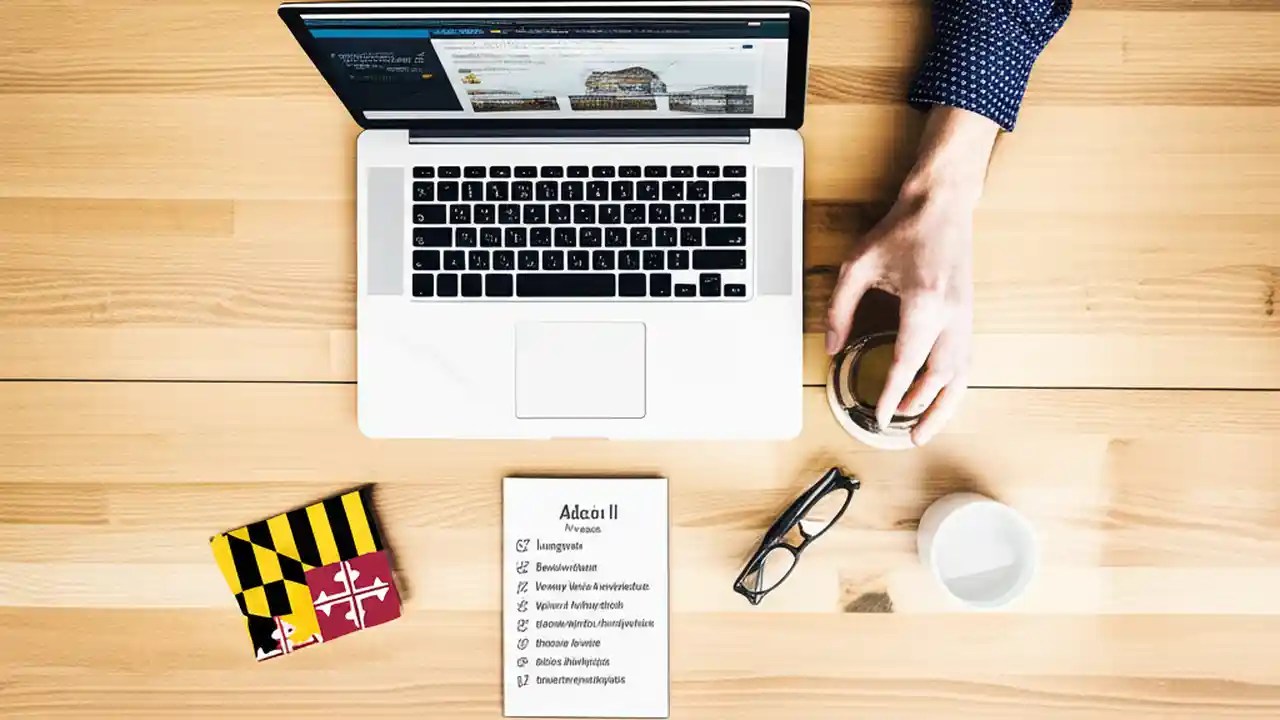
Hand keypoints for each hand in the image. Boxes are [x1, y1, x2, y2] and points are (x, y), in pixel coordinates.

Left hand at [825, 107, 997, 445]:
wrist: (943, 204)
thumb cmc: (902, 230)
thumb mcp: (857, 265)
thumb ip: (841, 309)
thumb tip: (834, 347)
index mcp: (924, 304)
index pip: (908, 363)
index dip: (892, 394)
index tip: (880, 416)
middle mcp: (952, 315)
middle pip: (942, 379)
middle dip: (923, 411)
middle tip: (905, 435)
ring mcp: (966, 316)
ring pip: (962, 374)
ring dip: (944, 405)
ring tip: (924, 428)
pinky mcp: (970, 314)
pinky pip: (966, 360)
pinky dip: (954, 385)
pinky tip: (940, 398)